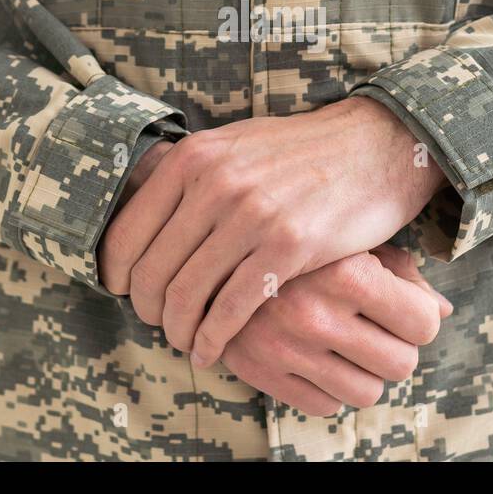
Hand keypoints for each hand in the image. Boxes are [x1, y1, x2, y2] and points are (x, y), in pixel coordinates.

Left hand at [98, 95, 448, 365]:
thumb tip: (142, 211)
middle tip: (160, 324)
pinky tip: (212, 348)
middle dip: (149, 310)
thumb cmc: (301, 153)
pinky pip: (232, 307)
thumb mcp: (235, 145)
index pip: (126, 233)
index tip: (125, 294)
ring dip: (179, 330)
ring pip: (187, 294)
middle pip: (152, 271)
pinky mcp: (289, 245)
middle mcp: (215, 183)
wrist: (375, 145)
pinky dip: (213, 338)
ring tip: (186, 341)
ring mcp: (252, 214)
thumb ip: (190, 174)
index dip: (117, 276)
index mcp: (193, 158)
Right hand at [221, 246, 451, 415]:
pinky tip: (316, 355)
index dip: (419, 316)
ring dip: (365, 372)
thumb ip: (399, 270)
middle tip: (376, 326)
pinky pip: (324, 405)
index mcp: (346, 271)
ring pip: (367, 392)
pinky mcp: (260, 371)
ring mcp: (286, 347)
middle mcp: (316, 313)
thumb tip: (442, 309)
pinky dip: (329, 387)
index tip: (401, 305)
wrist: (211, 239)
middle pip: (402, 364)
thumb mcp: (350, 236)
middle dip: (396, 347)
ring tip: (348, 342)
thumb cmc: (298, 231)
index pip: (424, 324)